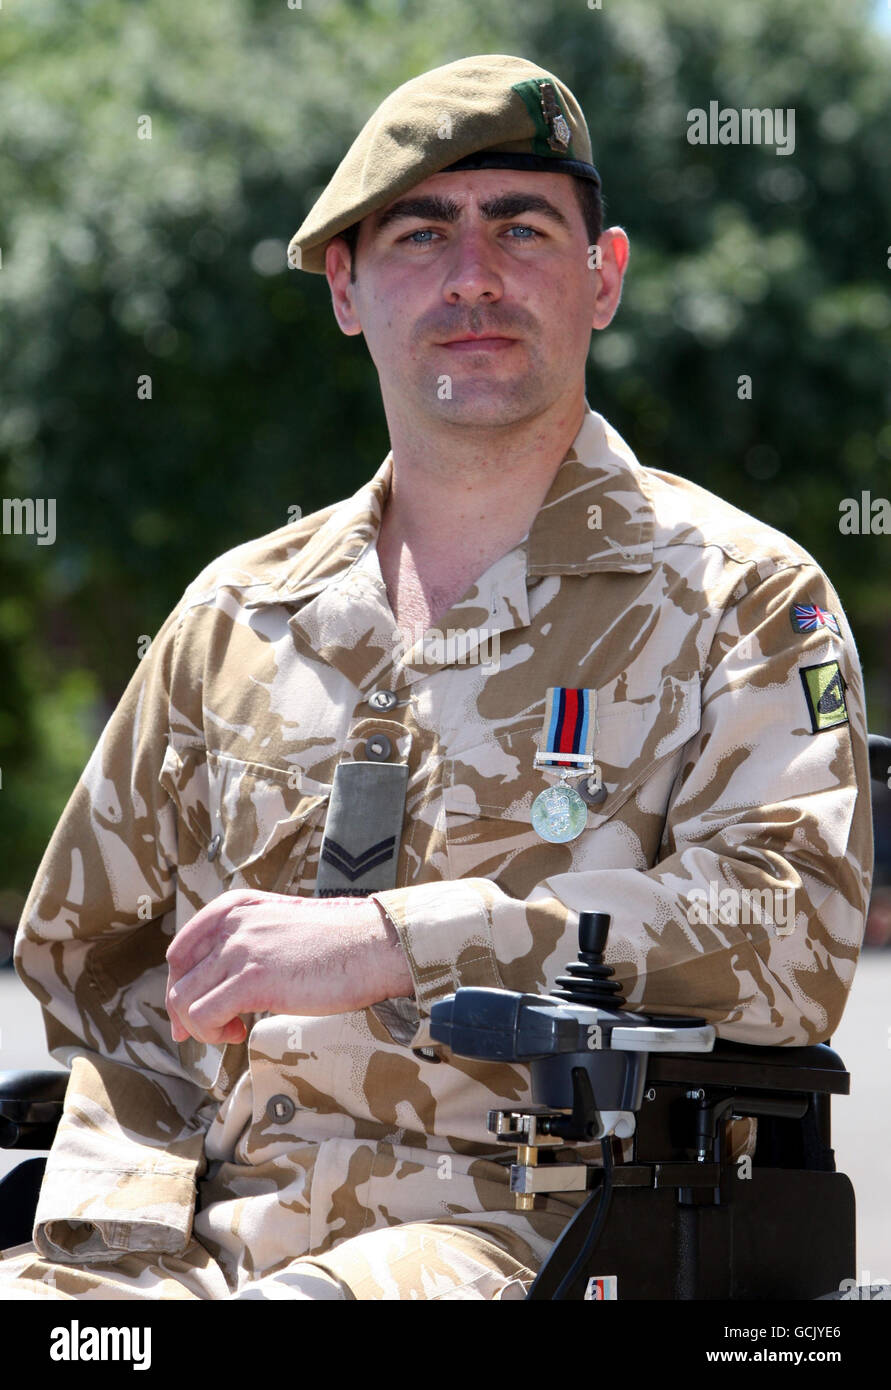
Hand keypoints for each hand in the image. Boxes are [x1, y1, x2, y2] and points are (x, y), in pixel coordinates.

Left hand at [165, 889, 411, 1046]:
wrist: (375, 946)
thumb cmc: (339, 942)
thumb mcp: (281, 925)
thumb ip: (248, 941)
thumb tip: (217, 984)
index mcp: (236, 906)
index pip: (181, 950)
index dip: (180, 986)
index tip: (192, 1013)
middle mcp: (232, 923)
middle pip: (178, 978)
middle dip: (186, 1013)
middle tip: (211, 1032)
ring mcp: (241, 949)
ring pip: (185, 1000)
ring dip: (202, 1026)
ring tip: (233, 1031)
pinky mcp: (253, 979)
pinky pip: (204, 1015)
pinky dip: (213, 1033)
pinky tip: (240, 1033)